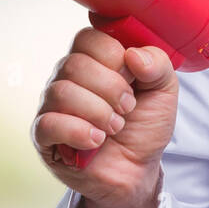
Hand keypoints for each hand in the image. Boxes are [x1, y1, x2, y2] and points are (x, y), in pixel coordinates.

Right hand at [32, 28, 178, 205]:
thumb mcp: (164, 91)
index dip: (113, 56)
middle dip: (110, 88)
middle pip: (74, 64)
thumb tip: (134, 55)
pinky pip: (48, 123)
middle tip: (128, 107)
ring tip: (115, 127)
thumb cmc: (144, 125)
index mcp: (93, 60)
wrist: (137, 169)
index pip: (88, 38)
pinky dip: (79, 131)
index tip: (133, 78)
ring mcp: (52, 106)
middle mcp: (67, 78)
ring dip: (98, 112)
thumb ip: (158, 64)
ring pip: (61, 92)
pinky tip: (97, 140)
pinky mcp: (43, 135)